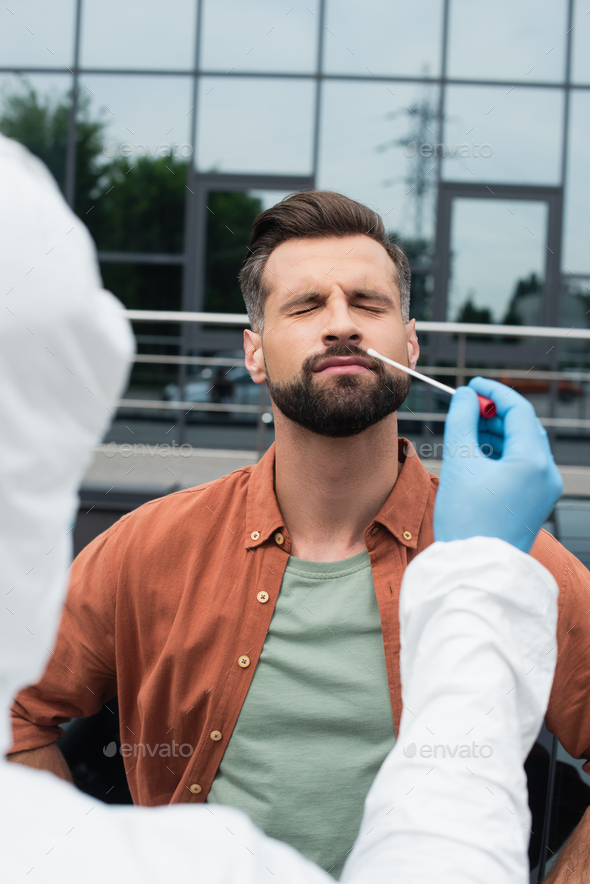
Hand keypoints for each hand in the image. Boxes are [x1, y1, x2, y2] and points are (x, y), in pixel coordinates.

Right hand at [433, 376, 562, 552]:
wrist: (474, 569)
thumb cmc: (466, 521)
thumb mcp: (459, 462)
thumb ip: (462, 421)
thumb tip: (465, 396)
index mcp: (533, 461)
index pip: (518, 410)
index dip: (493, 392)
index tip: (471, 386)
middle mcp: (546, 473)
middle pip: (523, 426)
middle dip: (494, 413)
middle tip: (466, 407)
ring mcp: (544, 489)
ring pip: (522, 446)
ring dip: (496, 434)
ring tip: (466, 432)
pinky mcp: (535, 502)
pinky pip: (522, 466)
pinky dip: (501, 454)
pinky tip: (477, 456)